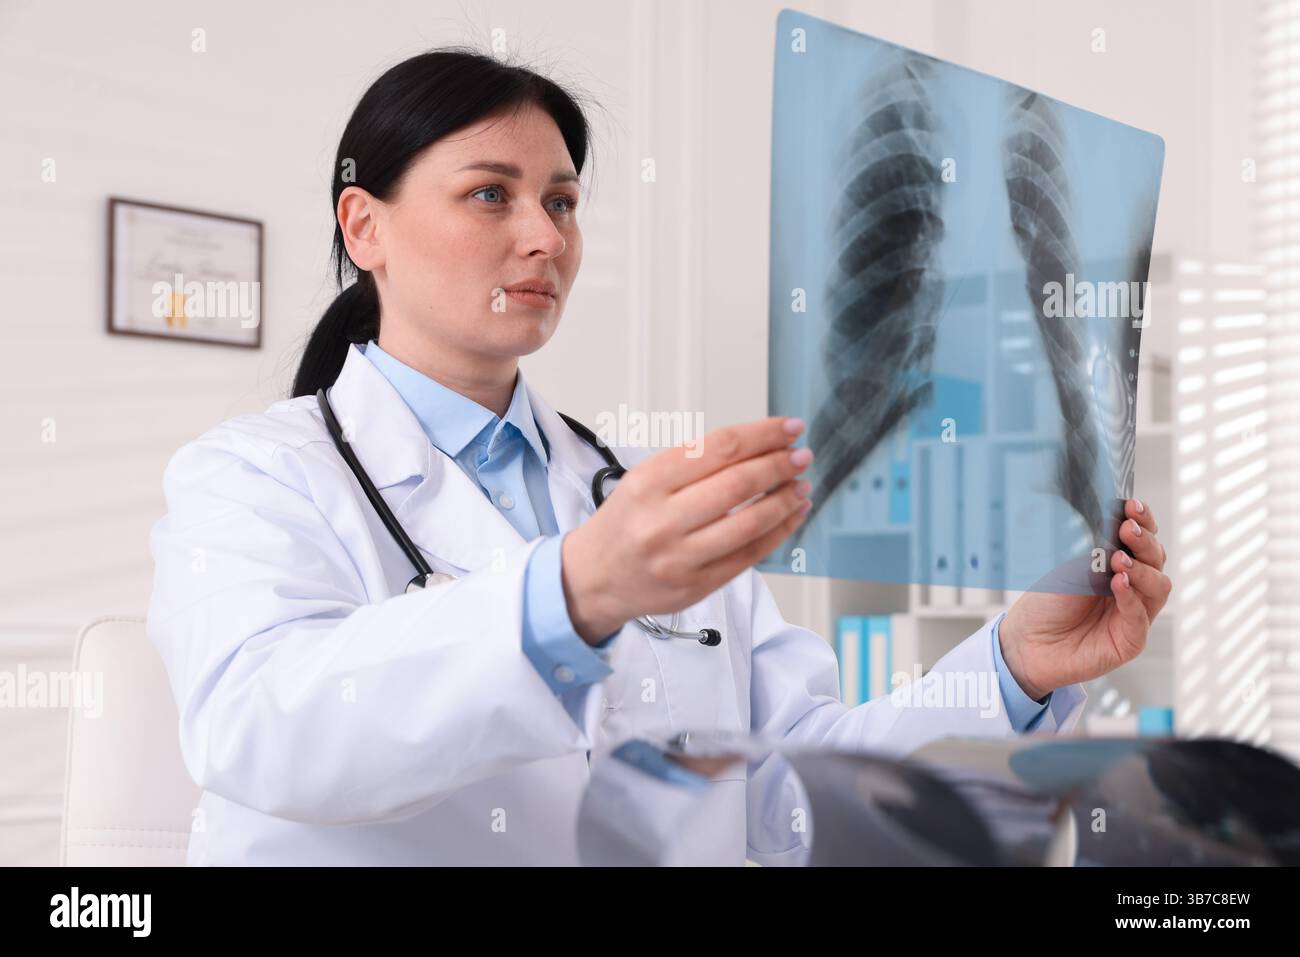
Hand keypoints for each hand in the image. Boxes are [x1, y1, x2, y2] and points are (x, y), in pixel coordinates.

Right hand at [561, 417, 813, 642]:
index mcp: (649, 482)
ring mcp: (681, 556)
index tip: (787, 428)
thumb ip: (693, 464)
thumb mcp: (643, 480)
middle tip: (800, 455)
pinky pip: (750, 555)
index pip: (719, 448)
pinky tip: (791, 515)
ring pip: (750, 522)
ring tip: (801, 484)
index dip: (762, 435)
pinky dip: (778, 532)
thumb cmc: (624, 524)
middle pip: (738, 483)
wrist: (593, 577)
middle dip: (779, 465)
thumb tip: (757, 446)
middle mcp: (663, 519)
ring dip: (784, 499)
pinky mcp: (697, 585)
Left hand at [999, 498, 1171, 700]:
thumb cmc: (1047, 604)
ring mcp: (1134, 614)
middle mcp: (1132, 588)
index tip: (1132, 506)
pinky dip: (1131, 598)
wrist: (1027, 643)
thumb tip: (1114, 525)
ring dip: (1142, 569)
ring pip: (1158, 586)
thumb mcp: (1067, 569)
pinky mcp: (1130, 640)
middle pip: (1156, 559)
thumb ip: (1094, 552)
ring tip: (1120, 559)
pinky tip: (1119, 584)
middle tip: (1127, 529)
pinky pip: (1140, 617)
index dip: (1143, 522)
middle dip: (1144, 541)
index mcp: (1117, 566)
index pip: (1142, 540)